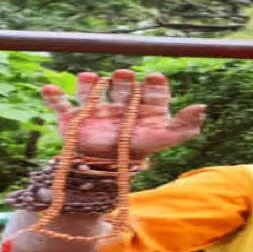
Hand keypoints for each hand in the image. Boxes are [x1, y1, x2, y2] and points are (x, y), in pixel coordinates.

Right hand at [40, 69, 206, 159]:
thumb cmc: (135, 154)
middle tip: (125, 76)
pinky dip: (54, 97)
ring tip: (90, 78)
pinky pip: (60, 104)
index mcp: (141, 108)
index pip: (149, 91)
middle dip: (123, 81)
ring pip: (90, 90)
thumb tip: (202, 108)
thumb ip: (183, 126)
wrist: (101, 175)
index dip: (153, 84)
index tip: (154, 78)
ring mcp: (95, 110)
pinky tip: (50, 90)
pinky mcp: (72, 119)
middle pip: (122, 87)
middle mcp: (119, 105)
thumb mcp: (162, 140)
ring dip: (89, 84)